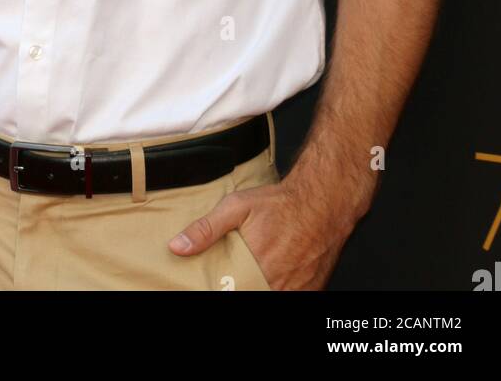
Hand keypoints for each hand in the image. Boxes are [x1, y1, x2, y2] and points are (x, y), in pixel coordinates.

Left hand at [166, 173, 357, 289]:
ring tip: (252, 276)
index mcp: (254, 267)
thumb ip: (206, 229)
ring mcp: (295, 290)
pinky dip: (279, 290)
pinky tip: (272, 278)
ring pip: (269, 296)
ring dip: (257, 288)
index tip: (220, 282)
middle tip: (236, 277)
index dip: (224, 288)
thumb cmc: (279, 204)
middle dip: (239, 287)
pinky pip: (291, 298)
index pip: (230, 292)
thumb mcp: (237, 207)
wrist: (322, 202)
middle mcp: (276, 283)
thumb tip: (177, 246)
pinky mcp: (310, 291)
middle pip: (249, 292)